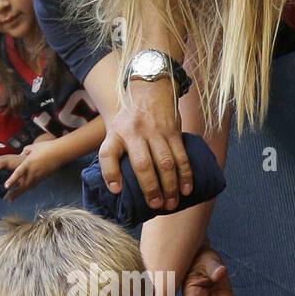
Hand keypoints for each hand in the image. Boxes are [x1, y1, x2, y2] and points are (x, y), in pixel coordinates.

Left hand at [0, 139, 63, 198]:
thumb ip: (24, 151)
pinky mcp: (42, 177)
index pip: (19, 173)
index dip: (12, 180)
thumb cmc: (47, 148)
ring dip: (19, 193)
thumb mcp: (32, 147)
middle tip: (7, 199)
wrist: (60, 153)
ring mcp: (38, 176)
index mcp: (28, 163)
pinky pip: (33, 184)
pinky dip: (27, 188)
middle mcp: (33, 172)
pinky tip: (23, 190)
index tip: (6, 186)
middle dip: (15, 193)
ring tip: (11, 199)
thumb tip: (21, 154)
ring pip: (28, 187)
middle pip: (23, 185)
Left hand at [99, 78, 192, 210]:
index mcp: (116, 134)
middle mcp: (135, 133)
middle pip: (142, 164)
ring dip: (171, 186)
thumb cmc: (130, 119)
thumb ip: (114, 154)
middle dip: (150, 188)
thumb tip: (116, 188)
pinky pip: (181, 156)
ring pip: (166, 163)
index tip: (116, 190)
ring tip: (172, 204)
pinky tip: (187, 189)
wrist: (150, 89)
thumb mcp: (115, 130)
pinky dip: (185, 175)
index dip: (110, 173)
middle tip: (155, 206)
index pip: (107, 153)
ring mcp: (156, 132)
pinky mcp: (173, 132)